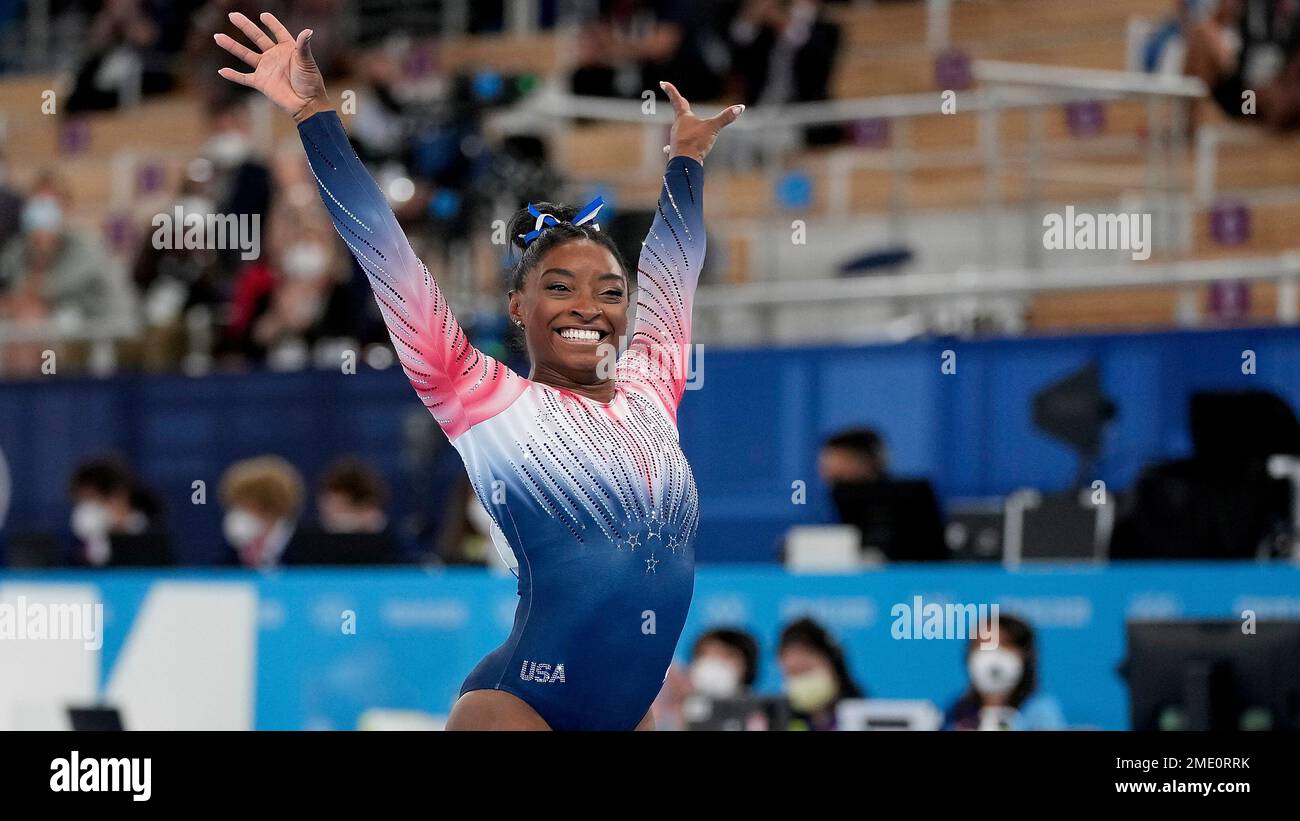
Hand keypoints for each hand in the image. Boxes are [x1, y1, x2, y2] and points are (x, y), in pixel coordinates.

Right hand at [213, 11, 330, 122]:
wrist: (306, 104)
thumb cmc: (310, 83)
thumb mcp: (307, 62)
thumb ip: (304, 46)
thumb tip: (308, 31)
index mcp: (287, 48)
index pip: (278, 32)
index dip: (272, 23)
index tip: (263, 15)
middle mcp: (274, 56)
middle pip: (257, 38)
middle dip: (245, 26)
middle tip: (232, 15)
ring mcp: (266, 69)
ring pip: (245, 54)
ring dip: (232, 46)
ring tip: (217, 37)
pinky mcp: (260, 82)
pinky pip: (244, 78)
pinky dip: (233, 75)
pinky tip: (222, 71)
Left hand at [659, 81, 742, 164]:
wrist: (685, 162)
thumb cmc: (696, 142)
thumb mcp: (713, 128)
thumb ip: (726, 117)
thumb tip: (740, 107)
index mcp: (684, 117)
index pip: (676, 99)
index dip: (670, 90)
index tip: (662, 83)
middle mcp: (677, 126)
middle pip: (680, 113)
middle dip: (681, 105)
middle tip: (679, 99)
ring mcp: (676, 138)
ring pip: (679, 129)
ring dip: (682, 125)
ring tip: (683, 124)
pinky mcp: (676, 150)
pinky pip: (675, 146)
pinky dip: (673, 146)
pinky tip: (666, 149)